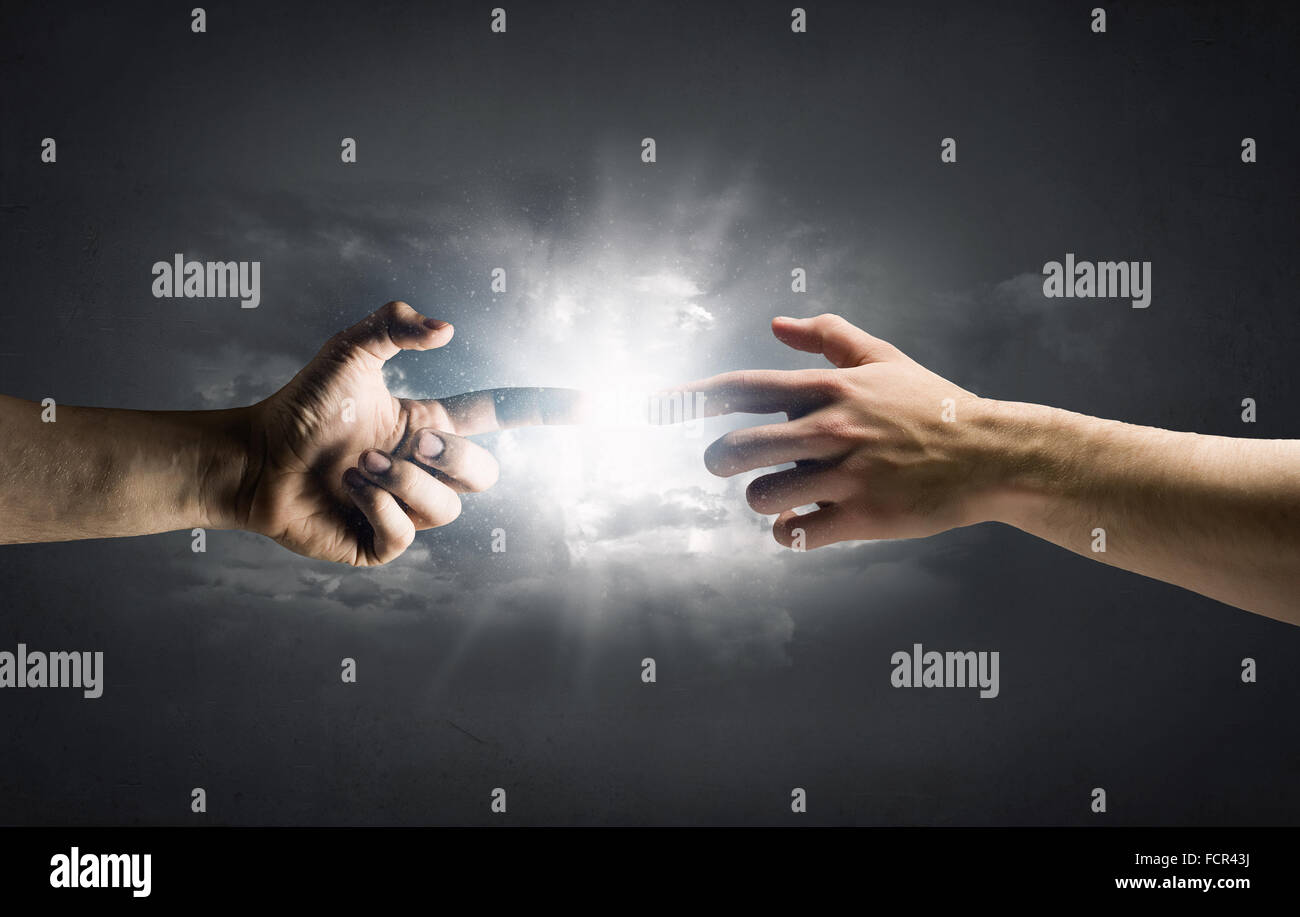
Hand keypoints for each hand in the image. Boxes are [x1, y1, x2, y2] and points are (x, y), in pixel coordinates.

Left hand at [240, 300, 579, 565]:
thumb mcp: (347, 352)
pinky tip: (348, 493)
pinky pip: (406, 535)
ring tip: (358, 466)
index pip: (499, 418)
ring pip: (447, 509)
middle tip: (410, 440)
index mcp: (428, 426)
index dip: (545, 411)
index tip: (592, 405)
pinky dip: (378, 508)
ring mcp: (405, 510)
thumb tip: (448, 329)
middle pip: (486, 476)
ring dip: (402, 481)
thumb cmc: (299, 406)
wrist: (251, 458)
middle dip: (454, 456)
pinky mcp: (379, 544)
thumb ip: (392, 326)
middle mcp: (424, 469)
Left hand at [693, 313, 1001, 549]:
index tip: (656, 406)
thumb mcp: (883, 359)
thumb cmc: (931, 406)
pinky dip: (789, 532)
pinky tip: (804, 523)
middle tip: (725, 465)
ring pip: (761, 496)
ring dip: (761, 499)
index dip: (692, 398)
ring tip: (782, 495)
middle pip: (737, 450)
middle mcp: (832, 429)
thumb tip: (776, 323)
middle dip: (719, 462)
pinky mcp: (864, 518)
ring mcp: (847, 475)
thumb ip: (828, 337)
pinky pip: (795, 534)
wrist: (992, 455)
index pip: (743, 389)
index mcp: (830, 388)